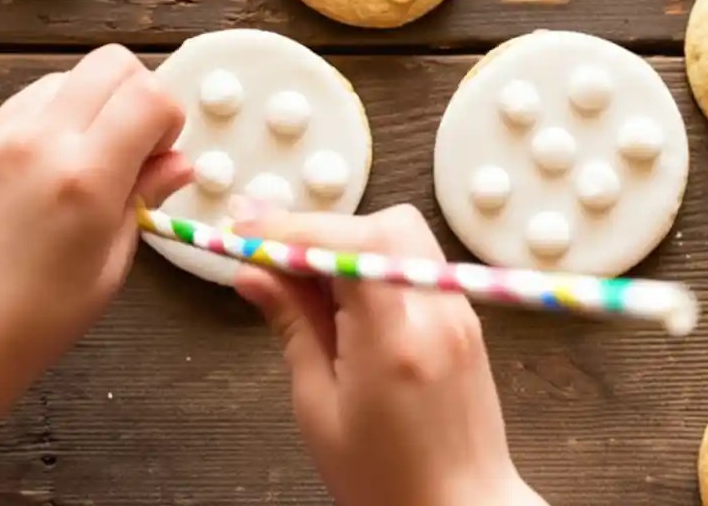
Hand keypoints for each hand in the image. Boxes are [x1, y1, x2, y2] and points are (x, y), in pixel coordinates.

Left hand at [0, 44, 190, 394]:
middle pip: (113, 62)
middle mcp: (44, 140)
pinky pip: (34, 96)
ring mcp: (6, 134)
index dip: (170, 120)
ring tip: (92, 158)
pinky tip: (57, 161)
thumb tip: (181, 162)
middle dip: (139, 95)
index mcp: (86, 177)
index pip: (150, 96)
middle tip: (134, 150)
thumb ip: (144, 198)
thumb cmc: (42, 317)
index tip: (161, 160)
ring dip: (97, 101)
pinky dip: (59, 111)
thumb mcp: (112, 264)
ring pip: (72, 73)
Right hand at [231, 200, 546, 505]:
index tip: (245, 231)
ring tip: (295, 273)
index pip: (345, 246)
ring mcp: (457, 311)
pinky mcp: (462, 316)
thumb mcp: (318, 408)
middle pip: (376, 226)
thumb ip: (291, 328)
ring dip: (341, 240)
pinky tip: (335, 288)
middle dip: (315, 229)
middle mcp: (436, 314)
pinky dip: (367, 259)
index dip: (288, 229)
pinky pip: (410, 260)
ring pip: (396, 234)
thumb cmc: (388, 480)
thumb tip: (254, 274)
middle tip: (263, 250)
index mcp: (396, 341)